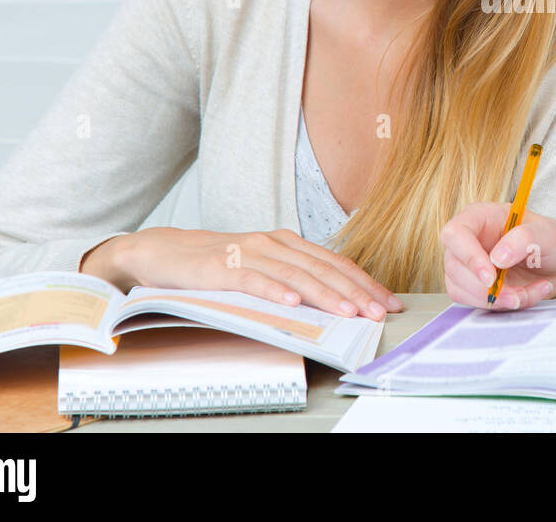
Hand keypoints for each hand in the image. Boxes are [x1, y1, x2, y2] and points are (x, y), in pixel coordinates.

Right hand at [80, 227, 403, 320]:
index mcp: (289, 243)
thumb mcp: (264, 269)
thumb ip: (294, 278)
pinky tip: (293, 303)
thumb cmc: (219, 264)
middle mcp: (275, 243)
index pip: (336, 263)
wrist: (166, 252)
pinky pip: (255, 280)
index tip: (389, 301)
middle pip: (324, 269)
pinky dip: (275, 291)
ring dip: (326, 295)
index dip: (364, 282)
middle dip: (356, 292)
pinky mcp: (224, 267)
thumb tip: (334, 302)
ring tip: (349, 311)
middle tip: (380, 312)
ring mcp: (250, 253)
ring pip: (297, 275)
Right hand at [439, 202, 555, 309]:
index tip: (490, 277)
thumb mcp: (548, 233)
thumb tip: (497, 258)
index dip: (468, 256)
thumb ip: (523, 238)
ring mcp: (469, 266)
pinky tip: (525, 295)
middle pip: (454, 267)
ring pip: (461, 290)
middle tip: (517, 294)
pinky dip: (502, 305)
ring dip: (497, 300)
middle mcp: (469, 240)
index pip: (455, 233)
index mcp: (481, 217)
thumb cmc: (555, 242)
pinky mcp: (475, 287)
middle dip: (486, 288)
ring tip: (528, 293)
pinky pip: (476, 303)